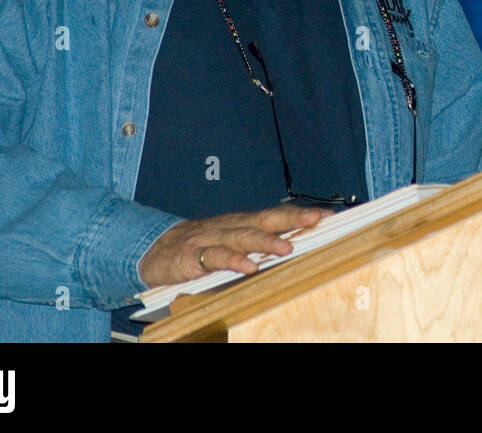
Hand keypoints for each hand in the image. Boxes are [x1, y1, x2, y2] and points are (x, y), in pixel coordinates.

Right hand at [138, 204, 333, 287]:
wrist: (153, 250)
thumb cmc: (200, 247)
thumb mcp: (231, 243)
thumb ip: (258, 245)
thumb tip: (295, 248)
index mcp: (242, 224)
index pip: (276, 215)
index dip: (300, 215)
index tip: (327, 215)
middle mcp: (231, 227)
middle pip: (265, 220)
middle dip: (292, 218)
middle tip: (316, 219)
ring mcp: (212, 239)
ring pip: (242, 237)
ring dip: (266, 241)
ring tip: (286, 247)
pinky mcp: (193, 256)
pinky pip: (215, 258)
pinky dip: (232, 261)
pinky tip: (247, 267)